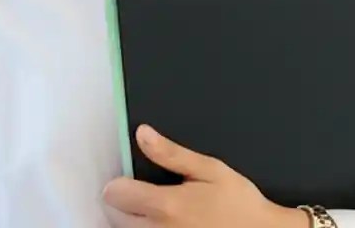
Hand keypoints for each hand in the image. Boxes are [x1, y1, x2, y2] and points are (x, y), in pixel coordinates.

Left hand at [102, 125, 307, 227]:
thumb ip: (171, 154)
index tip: (132, 181)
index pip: (114, 194)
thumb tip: (142, 134)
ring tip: (160, 213)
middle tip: (149, 196)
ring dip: (135, 222)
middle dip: (126, 204)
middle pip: (115, 216)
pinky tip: (167, 225)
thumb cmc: (239, 204)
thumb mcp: (210, 170)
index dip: (120, 183)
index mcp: (166, 205)